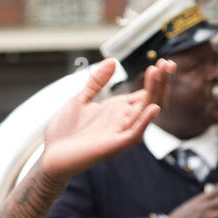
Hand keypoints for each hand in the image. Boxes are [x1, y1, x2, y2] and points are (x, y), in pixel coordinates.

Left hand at [38, 58, 166, 181]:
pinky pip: (134, 135)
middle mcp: (122, 122)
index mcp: (118, 111)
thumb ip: (96, 82)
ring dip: (154, 94)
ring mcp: (119, 134)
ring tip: (157, 74)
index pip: (145, 93)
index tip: (163, 62)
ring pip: (145, 114)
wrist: (49, 156)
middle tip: (167, 64)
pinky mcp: (112, 147)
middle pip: (151, 101)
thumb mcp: (80, 99)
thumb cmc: (65, 132)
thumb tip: (113, 61)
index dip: (157, 79)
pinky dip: (144, 122)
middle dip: (161, 83)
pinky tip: (153, 108)